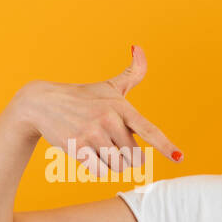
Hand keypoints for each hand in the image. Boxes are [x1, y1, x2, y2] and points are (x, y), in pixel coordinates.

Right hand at [11, 45, 181, 177]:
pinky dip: (97, 169)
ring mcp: (91, 134)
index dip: (165, 146)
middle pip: (134, 158)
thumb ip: (131, 73)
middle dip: (125, 156)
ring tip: (99, 148)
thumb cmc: (83, 97)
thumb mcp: (109, 86)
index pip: (148, 129)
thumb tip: (139, 48)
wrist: (41, 103)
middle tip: (110, 143)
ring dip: (111, 164)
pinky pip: (100, 172)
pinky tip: (88, 155)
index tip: (179, 158)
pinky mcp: (76, 147)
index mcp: (121, 107)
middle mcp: (108, 120)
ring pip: (118, 167)